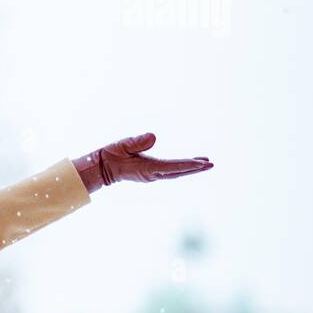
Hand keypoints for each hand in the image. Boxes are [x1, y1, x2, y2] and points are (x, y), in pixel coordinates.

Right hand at [74, 133, 211, 192]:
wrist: (102, 168)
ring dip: (191, 168)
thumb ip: (136, 142)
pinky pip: (170, 171)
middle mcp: (153, 174)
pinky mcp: (150, 173)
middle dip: (195, 168)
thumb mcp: (122, 145)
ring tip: (205, 163)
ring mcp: (152, 175)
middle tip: (211, 164)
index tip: (202, 163)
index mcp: (147, 168)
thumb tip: (153, 137)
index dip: (187, 164)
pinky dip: (182, 168)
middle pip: (178, 171)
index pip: (172, 166)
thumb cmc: (111, 155)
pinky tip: (189, 164)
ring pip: (176, 172)